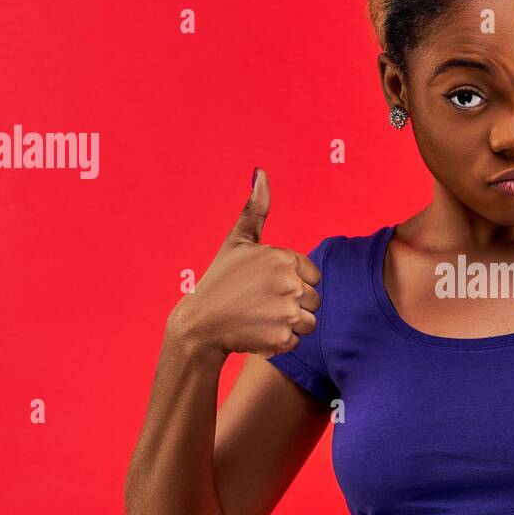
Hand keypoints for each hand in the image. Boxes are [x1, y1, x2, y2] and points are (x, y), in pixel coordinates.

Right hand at [168, 168, 321, 360]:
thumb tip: (261, 172)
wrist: (198, 324)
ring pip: (309, 322)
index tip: (267, 286)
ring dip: (289, 324)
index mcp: (284, 257)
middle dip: (292, 305)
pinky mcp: (282, 338)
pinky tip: (257, 332)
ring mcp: (286, 312)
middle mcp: (289, 283)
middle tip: (261, 304)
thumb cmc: (220, 280)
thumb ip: (255, 210)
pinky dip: (280, 342)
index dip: (293, 283)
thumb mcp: (237, 241)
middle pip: (314, 300)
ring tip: (261, 318)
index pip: (313, 276)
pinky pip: (297, 341)